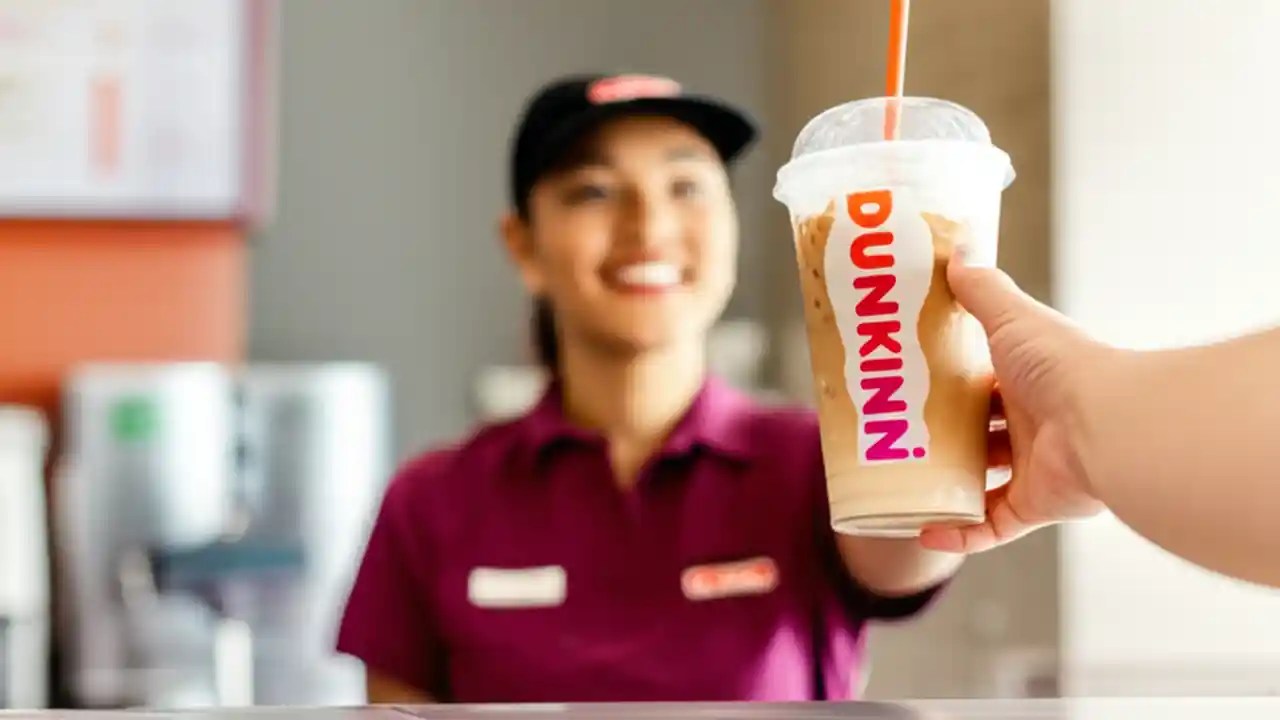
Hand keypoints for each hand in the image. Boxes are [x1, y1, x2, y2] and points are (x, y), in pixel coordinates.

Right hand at [920, 251, 1106, 552]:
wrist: (1107, 425)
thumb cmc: (1064, 367)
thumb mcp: (1011, 319)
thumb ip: (981, 290)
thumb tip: (955, 251)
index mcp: (1029, 382)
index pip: (985, 384)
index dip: (950, 384)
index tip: (908, 384)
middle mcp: (1035, 427)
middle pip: (981, 435)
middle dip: (942, 437)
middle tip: (893, 435)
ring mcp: (1035, 469)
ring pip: (983, 482)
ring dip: (945, 486)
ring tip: (899, 482)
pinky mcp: (1035, 507)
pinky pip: (990, 527)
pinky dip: (958, 533)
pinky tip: (922, 529)